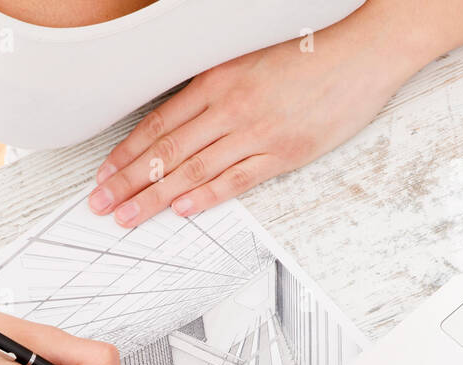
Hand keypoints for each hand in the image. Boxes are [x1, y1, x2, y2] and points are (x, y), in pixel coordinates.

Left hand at [88, 26, 418, 227]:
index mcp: (217, 79)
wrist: (362, 50)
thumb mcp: (248, 58)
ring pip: (193, 171)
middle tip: (100, 204)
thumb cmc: (310, 51)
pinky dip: (207, 196)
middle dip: (127, 182)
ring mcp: (257, 132)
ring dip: (155, 198)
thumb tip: (181, 119)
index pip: (159, 124)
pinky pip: (237, 180)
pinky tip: (183, 210)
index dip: (127, 153)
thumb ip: (215, 89)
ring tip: (129, 217)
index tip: (105, 174)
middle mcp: (231, 106)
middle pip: (166, 152)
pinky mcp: (284, 153)